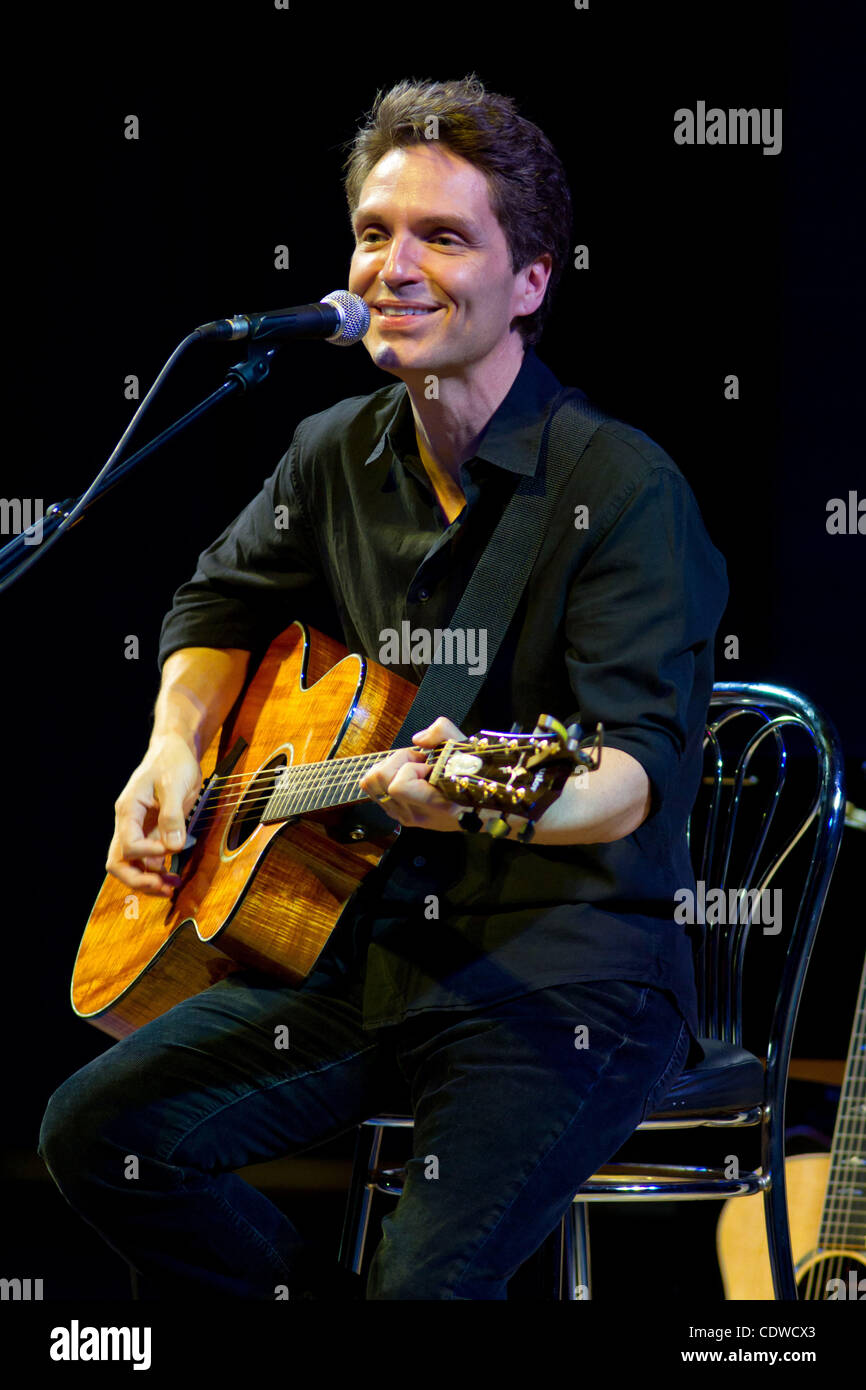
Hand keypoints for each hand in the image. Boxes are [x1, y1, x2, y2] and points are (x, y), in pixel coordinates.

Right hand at [105, 732, 202, 896]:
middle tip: (163, 888)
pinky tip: (173, 875)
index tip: (172, 848)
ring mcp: (138, 830)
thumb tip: (173, 847)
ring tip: (172, 886)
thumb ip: (172, 817)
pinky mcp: (151, 832)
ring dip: (149, 880)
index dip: (149, 853)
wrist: (175, 751)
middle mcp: (128, 824)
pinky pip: (147, 860)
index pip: (128, 844)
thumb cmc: (171, 763)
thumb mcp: (173, 786)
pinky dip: (158, 871)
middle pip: (119, 863)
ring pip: (132, 865)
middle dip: (139, 880)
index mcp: (128, 811)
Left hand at [358, 717, 467, 832]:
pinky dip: (384, 777)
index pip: (399, 786)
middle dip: (397, 762)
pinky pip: (373, 791)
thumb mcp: (465, 747)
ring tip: (409, 768)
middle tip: (418, 762)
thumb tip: (418, 739)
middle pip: (379, 781)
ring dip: (388, 768)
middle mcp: (415, 814)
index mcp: (435, 804)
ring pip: (371, 785)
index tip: (428, 765)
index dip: (410, 767)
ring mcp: (404, 817)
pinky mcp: (397, 815)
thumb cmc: (474, 778)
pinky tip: (404, 775)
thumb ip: (442, 732)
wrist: (480, 807)